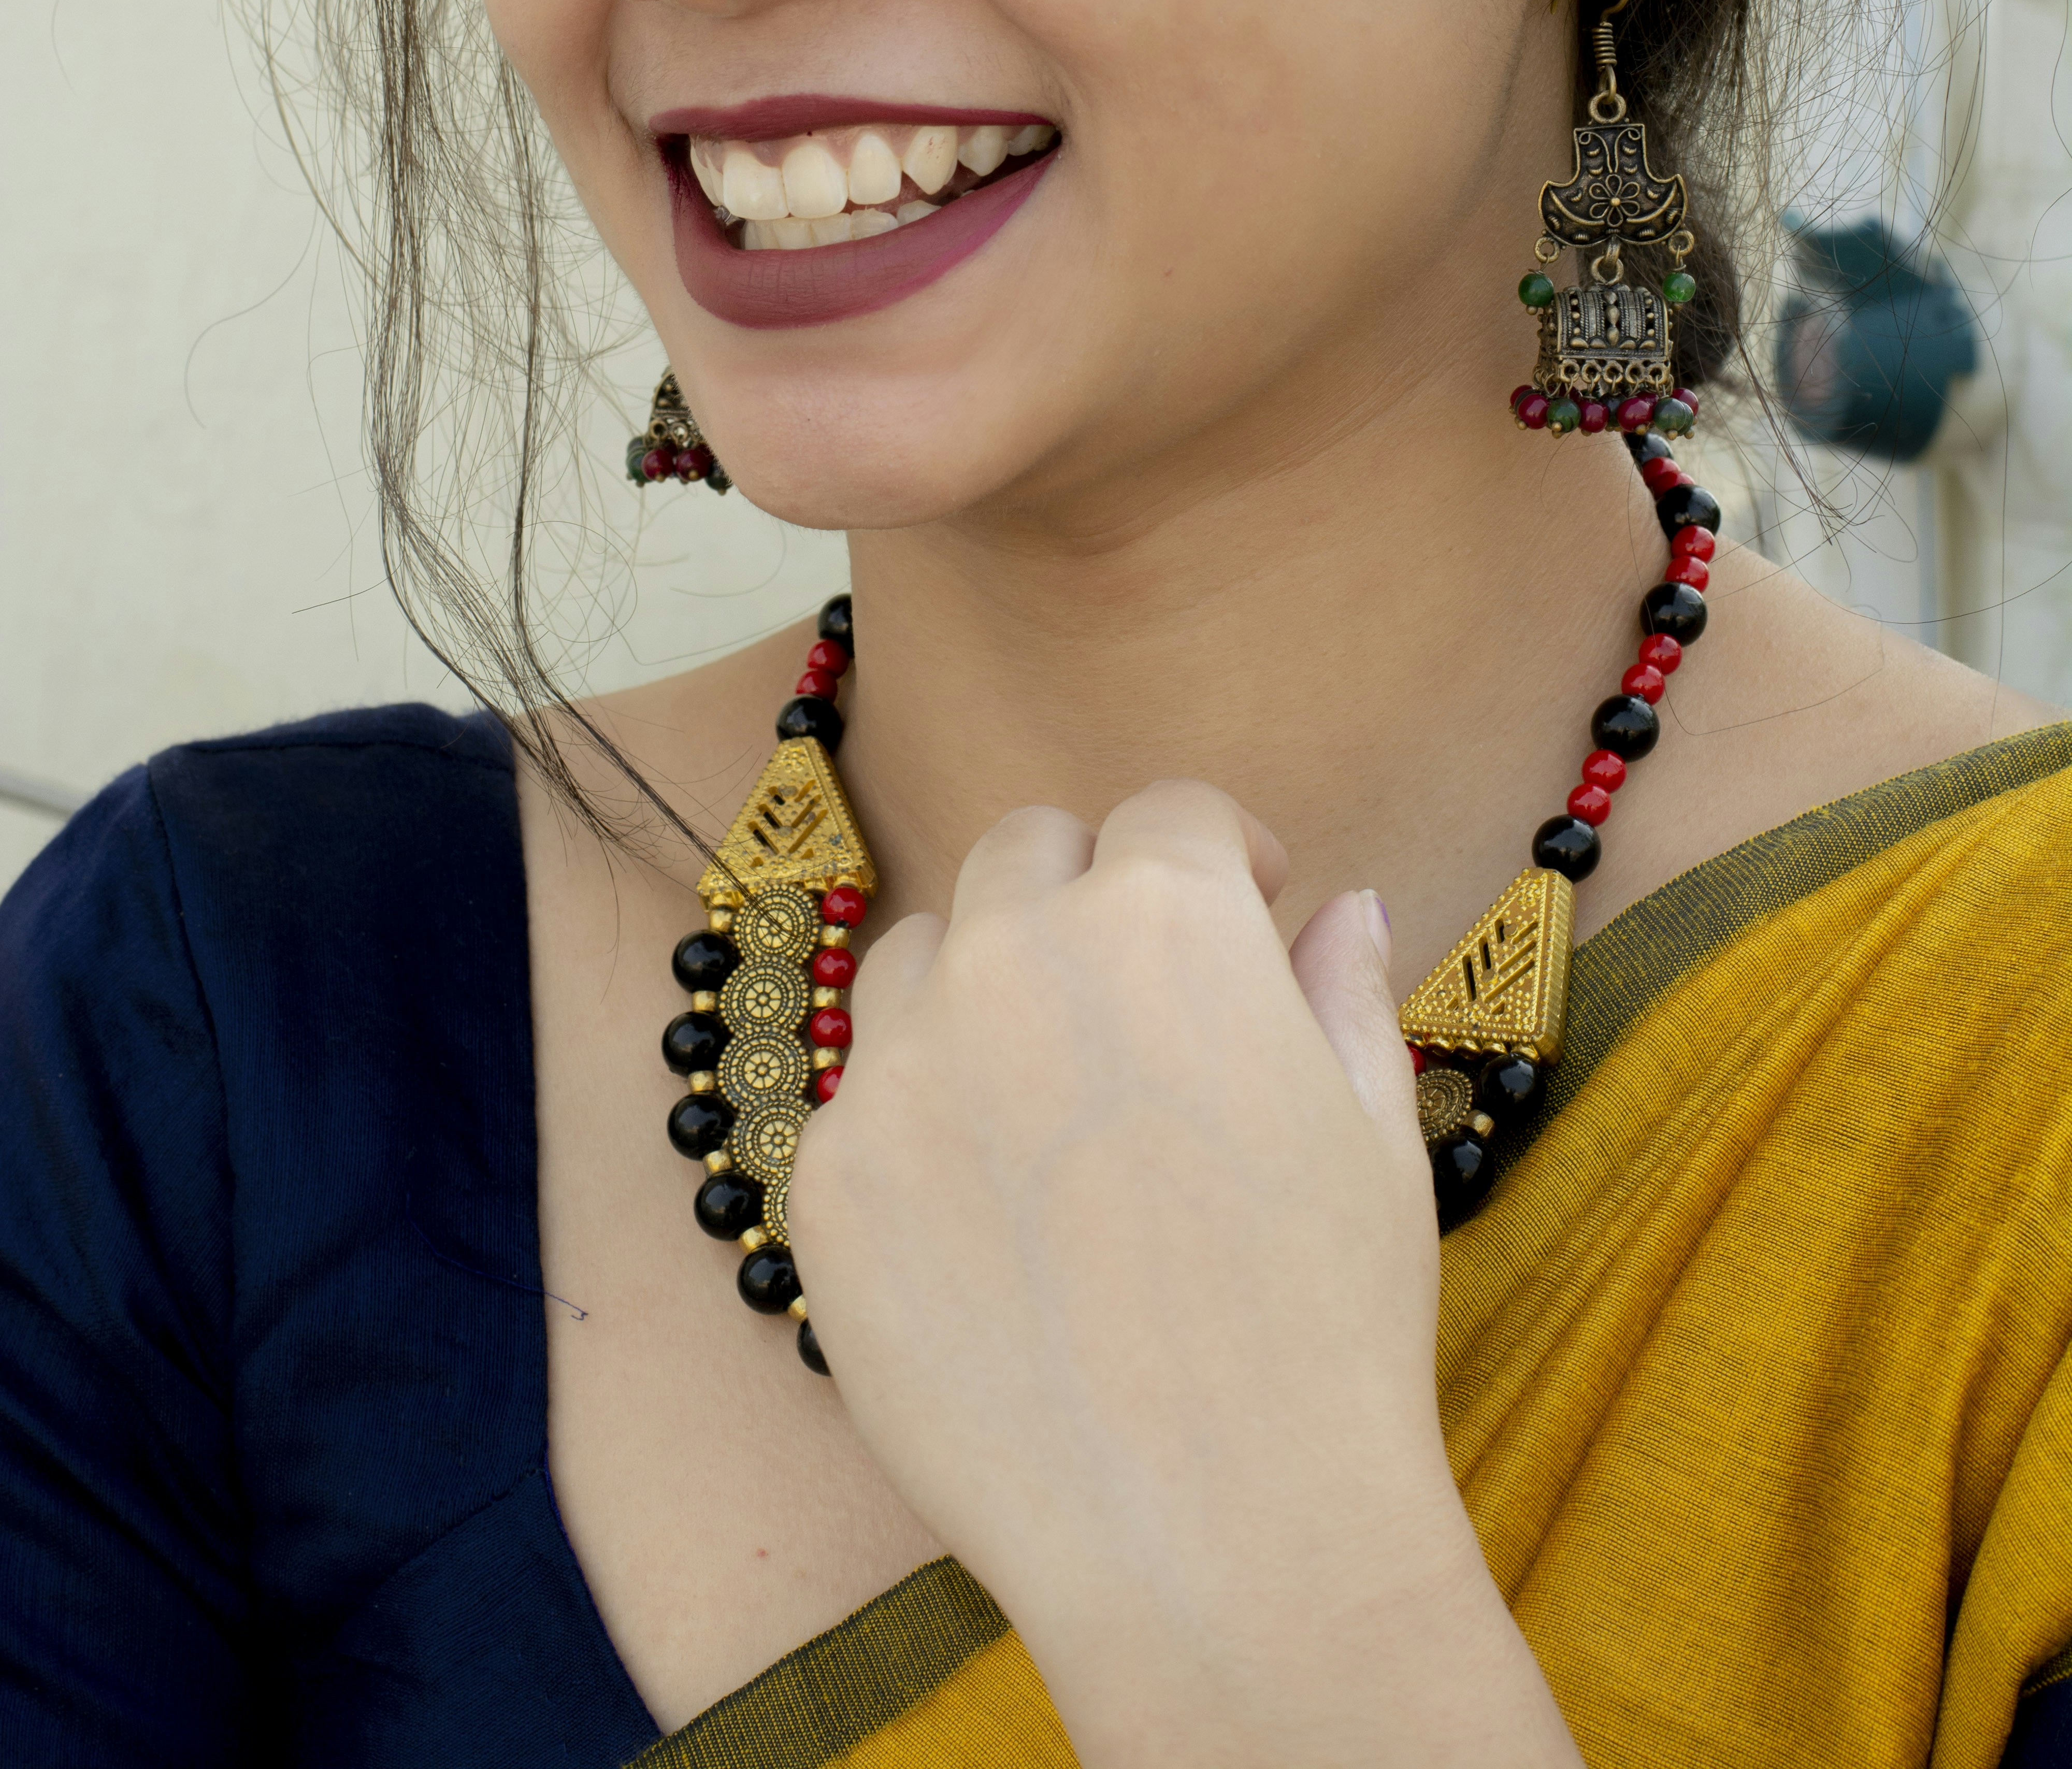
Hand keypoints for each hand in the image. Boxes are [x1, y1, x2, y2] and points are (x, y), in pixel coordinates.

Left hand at [787, 782, 1579, 1767]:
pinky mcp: (829, 1184)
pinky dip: (921, 1127)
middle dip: (1088, 894)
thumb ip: (1343, 991)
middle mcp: (1015, 958)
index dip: (1219, 856)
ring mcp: (900, 1070)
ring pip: (923, 958)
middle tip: (1137, 998)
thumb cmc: (1325, 1332)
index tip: (1244, 907)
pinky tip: (991, 1225)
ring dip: (982, 990)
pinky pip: (862, 1101)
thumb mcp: (1375, 1134)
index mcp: (1166, 919)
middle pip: (1026, 852)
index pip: (1171, 812)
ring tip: (1050, 1106)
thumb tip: (1341, 908)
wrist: (1216, 1544)